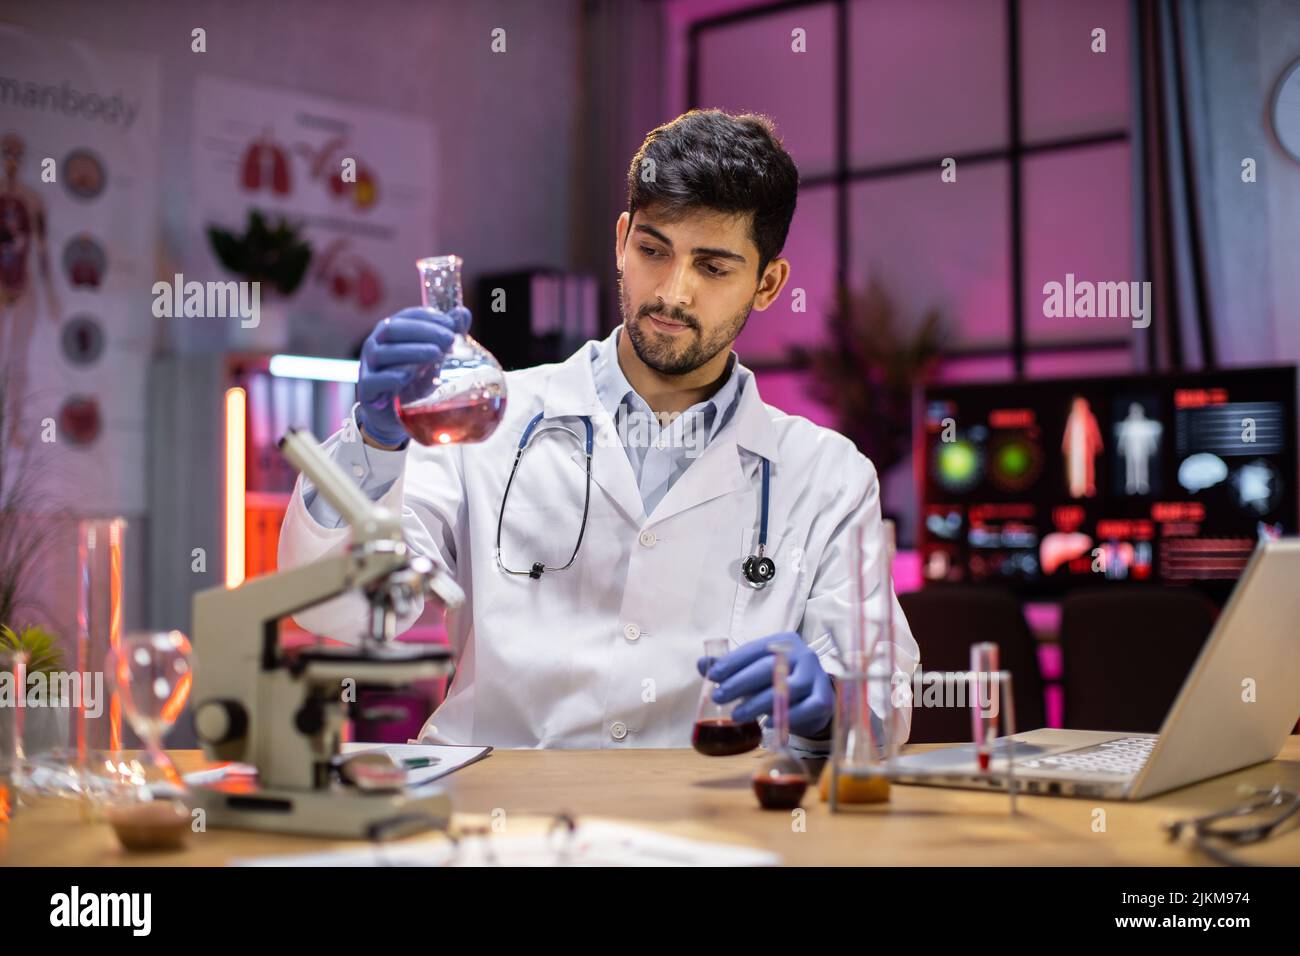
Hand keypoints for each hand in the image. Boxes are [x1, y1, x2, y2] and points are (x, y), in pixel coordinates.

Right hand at [356, 306, 470, 445]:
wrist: (393, 416)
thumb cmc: (414, 381)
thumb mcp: (433, 358)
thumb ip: (445, 336)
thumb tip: (463, 313)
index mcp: (391, 332)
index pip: (407, 316)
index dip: (429, 317)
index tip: (452, 324)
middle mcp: (375, 344)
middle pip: (393, 330)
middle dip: (423, 332)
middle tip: (449, 339)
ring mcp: (368, 367)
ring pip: (382, 354)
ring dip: (411, 351)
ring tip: (436, 354)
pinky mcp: (366, 391)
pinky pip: (373, 381)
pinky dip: (390, 377)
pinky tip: (407, 376)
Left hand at [696, 632, 833, 737]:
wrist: (815, 698)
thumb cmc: (779, 679)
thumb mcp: (755, 669)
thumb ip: (731, 667)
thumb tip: (701, 664)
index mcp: (784, 641)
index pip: (755, 649)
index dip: (733, 662)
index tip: (712, 676)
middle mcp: (803, 655)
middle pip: (769, 668)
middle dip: (740, 683)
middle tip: (718, 697)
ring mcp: (816, 676)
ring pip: (785, 689)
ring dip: (757, 703)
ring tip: (736, 714)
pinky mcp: (824, 699)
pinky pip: (805, 709)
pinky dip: (785, 717)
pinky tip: (768, 724)